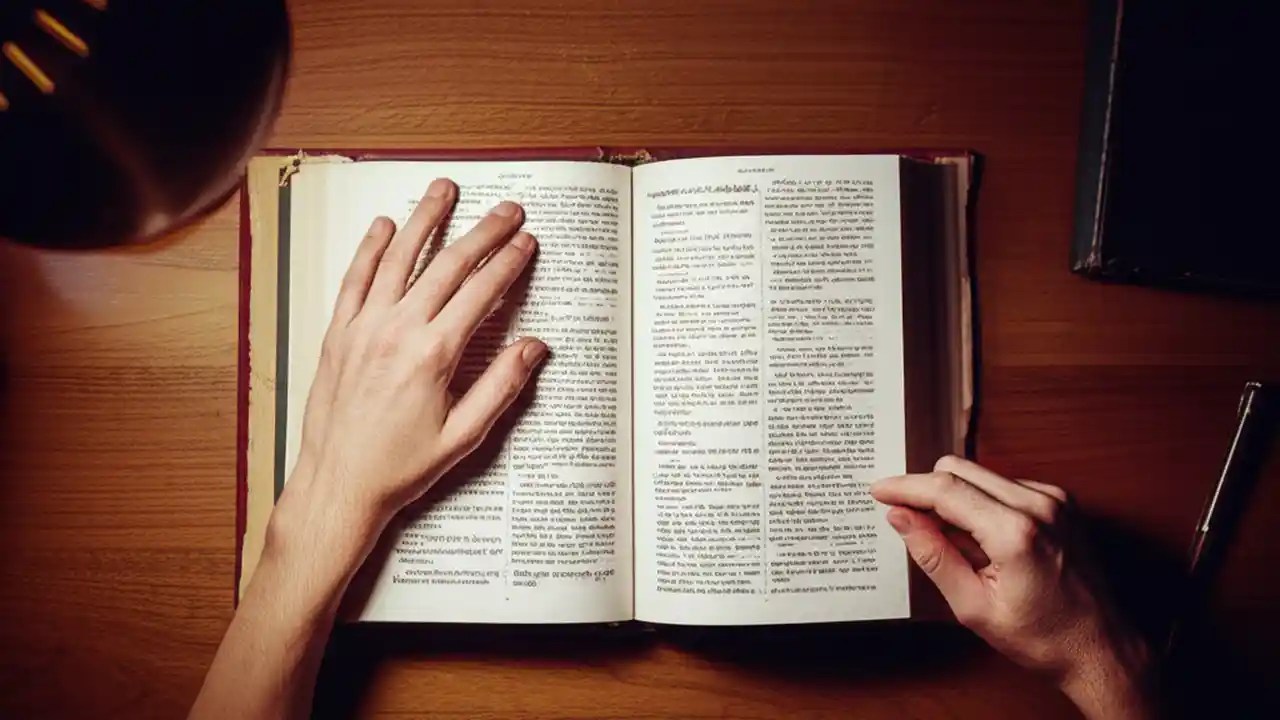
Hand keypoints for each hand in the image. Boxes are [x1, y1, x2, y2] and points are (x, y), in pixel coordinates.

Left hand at [275, 178, 546, 558]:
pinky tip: (385, 225)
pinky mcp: (339, 334)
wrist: (339, 483)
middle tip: (507, 209)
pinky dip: (371, 249)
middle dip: (482, 233)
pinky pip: (356, 279)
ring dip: (425, 220)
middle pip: (448, 266)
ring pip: (399, 259)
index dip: (509, 262)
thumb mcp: (464, 435)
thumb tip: (534, 347)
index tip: (527, 241)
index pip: (481, 293)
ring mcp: (364, 328)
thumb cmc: (401, 467)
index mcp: (433, 355)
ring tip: (444, 189)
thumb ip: (501, 386)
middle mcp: (398, 331)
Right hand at [871, 456, 1155, 719]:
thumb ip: (933, 555)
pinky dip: (983, 503)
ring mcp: (1054, 499)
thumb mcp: (973, 606)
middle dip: (927, 490)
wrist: (1099, 648)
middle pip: (959, 470)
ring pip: (980, 475)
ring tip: (953, 542)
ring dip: (956, 498)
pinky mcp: (1061, 500)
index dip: (905, 487)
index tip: (878, 490)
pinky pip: (1004, 485)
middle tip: (907, 518)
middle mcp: (1039, 504)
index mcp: (1015, 532)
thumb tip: (900, 517)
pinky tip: (983, 539)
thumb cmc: (1041, 637)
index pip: (945, 489)